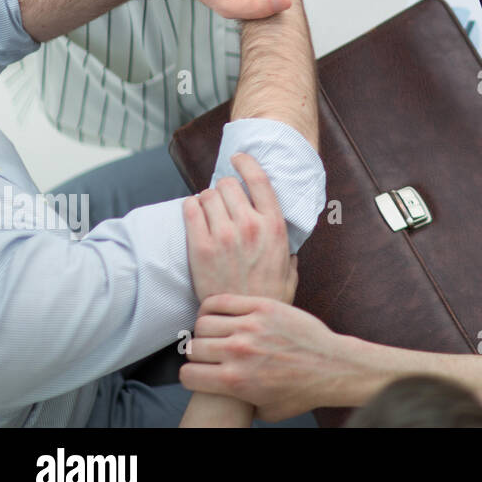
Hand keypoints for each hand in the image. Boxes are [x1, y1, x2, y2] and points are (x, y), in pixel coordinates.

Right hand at [181, 296, 359, 421]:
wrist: (331, 367)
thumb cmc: (300, 392)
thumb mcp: (263, 411)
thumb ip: (238, 402)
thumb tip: (224, 397)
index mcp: (233, 382)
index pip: (187, 375)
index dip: (192, 376)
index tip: (200, 373)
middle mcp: (238, 352)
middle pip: (193, 347)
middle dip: (197, 353)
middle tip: (208, 352)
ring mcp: (251, 326)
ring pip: (204, 322)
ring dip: (205, 329)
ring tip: (214, 333)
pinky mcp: (264, 306)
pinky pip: (223, 301)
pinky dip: (213, 307)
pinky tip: (218, 313)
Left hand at [184, 153, 297, 305]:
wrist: (242, 322)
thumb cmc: (268, 296)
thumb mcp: (290, 266)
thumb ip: (287, 246)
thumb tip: (283, 236)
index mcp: (275, 226)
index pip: (259, 179)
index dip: (247, 163)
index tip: (239, 158)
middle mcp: (250, 225)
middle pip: (230, 185)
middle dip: (225, 187)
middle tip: (222, 196)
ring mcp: (224, 235)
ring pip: (209, 195)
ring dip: (207, 197)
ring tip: (208, 207)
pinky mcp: (200, 247)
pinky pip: (190, 210)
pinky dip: (191, 207)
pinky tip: (194, 212)